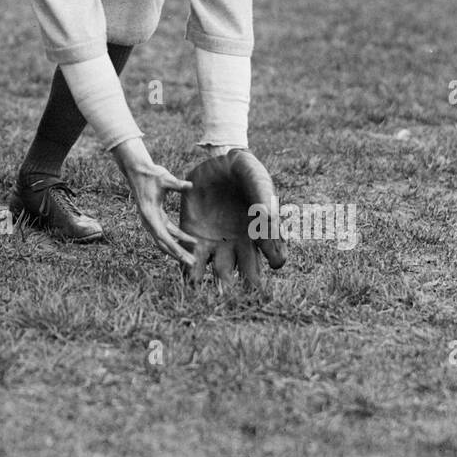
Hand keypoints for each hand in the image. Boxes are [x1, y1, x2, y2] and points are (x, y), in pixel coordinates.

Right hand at [110, 138, 195, 265]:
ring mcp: (152, 220)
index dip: (174, 247)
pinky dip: (178, 237)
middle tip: (192, 263)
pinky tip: (190, 241)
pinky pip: (167, 231)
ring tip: (192, 257)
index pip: (163, 236)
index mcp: (150, 214)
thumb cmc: (152, 174)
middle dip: (178, 254)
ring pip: (165, 239)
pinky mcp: (156, 217)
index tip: (184, 257)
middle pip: (164, 243)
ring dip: (178, 248)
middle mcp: (149, 221)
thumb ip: (178, 184)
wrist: (138, 170)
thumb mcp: (165, 178)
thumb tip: (190, 185)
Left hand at [179, 149, 286, 288]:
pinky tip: (186, 277)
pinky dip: (187, 267)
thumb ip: (266, 204)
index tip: (266, 274)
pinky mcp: (192, 232)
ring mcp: (214, 240)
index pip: (268, 261)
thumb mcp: (260, 185)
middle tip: (230, 296)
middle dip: (235, 288)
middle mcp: (237, 245)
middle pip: (239, 275)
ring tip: (204, 292)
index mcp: (258, 237)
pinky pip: (189, 254)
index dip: (268, 270)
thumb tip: (270, 220)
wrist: (221, 160)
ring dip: (209, 284)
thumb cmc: (248, 174)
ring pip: (213, 271)